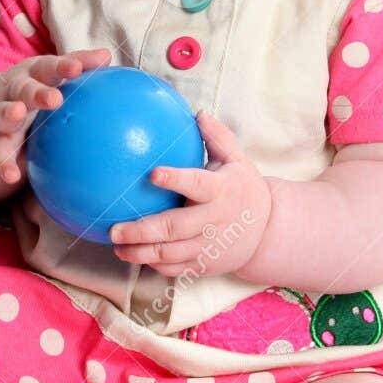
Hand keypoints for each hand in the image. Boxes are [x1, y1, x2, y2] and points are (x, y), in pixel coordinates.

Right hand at [0, 47, 111, 186]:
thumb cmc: (32, 89)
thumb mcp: (50, 75)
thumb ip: (78, 65)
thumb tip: (107, 55)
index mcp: (34, 74)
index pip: (50, 67)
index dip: (63, 66)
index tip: (77, 68)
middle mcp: (14, 91)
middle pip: (25, 89)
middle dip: (37, 92)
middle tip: (54, 99)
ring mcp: (0, 115)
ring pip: (3, 114)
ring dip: (9, 114)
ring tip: (16, 114)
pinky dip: (2, 163)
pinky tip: (12, 176)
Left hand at [109, 111, 272, 277]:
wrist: (268, 232)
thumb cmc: (244, 189)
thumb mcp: (238, 160)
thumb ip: (218, 137)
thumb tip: (197, 113)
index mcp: (221, 191)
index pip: (196, 184)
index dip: (175, 180)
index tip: (152, 174)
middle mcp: (213, 220)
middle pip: (174, 228)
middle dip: (142, 230)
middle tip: (114, 229)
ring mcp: (208, 246)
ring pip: (170, 254)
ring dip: (140, 252)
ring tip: (117, 247)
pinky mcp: (204, 263)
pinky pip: (175, 268)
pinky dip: (153, 264)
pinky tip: (134, 256)